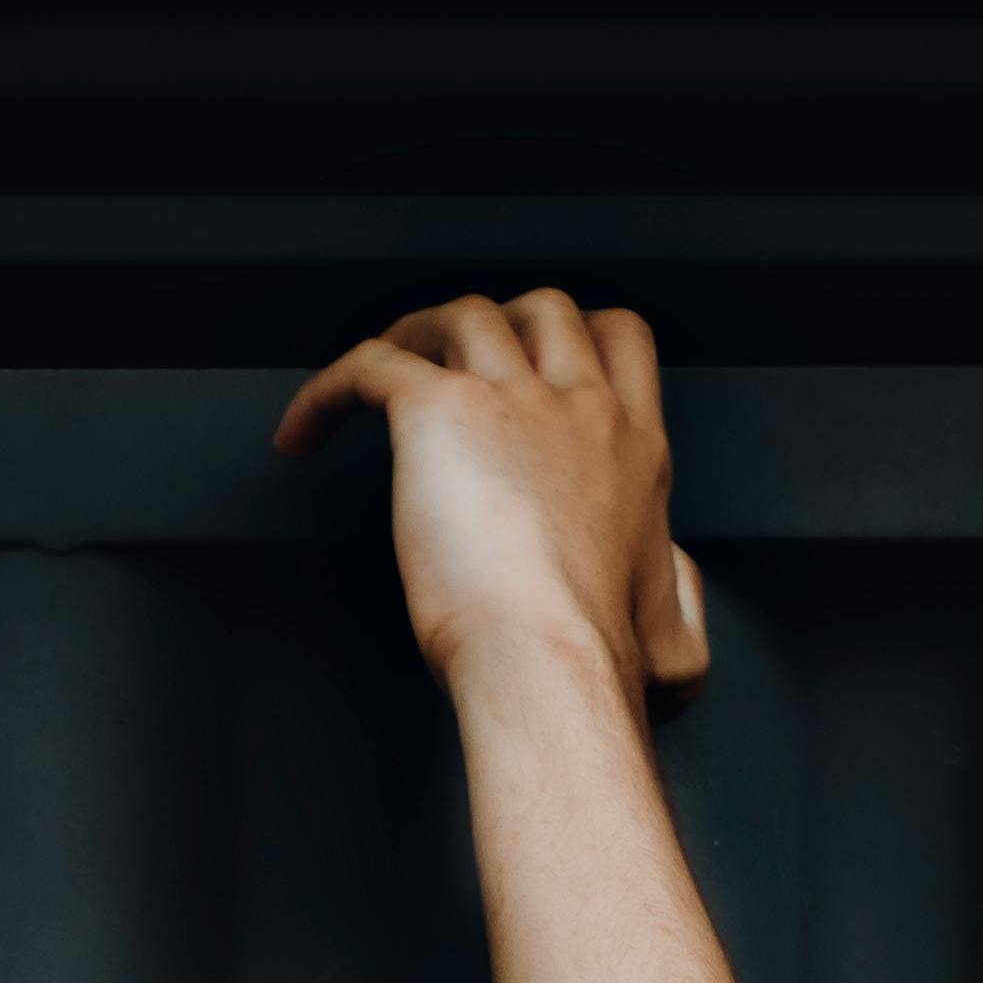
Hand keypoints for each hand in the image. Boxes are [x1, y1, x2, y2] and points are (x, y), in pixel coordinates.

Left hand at [275, 290, 708, 711]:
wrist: (554, 667)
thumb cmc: (600, 673)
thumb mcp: (679, 638)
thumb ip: (680, 593)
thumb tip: (678, 578)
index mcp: (635, 449)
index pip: (619, 341)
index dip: (574, 334)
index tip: (535, 365)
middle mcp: (581, 406)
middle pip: (540, 308)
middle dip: (493, 326)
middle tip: (442, 372)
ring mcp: (512, 399)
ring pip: (460, 316)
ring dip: (413, 339)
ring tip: (368, 388)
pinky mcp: (440, 411)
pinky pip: (372, 363)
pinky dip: (329, 388)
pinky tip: (301, 432)